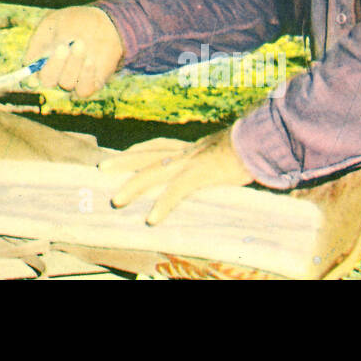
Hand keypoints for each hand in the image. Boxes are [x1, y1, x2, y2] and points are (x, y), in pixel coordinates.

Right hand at [23, 6, 124, 96]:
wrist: (103, 23)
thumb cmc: (75, 21)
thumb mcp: (55, 21)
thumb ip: (45, 38)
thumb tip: (34, 59)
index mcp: (41, 58)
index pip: (30, 71)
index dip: (30, 70)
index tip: (36, 62)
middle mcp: (55, 73)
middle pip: (47, 80)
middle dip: (54, 64)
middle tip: (63, 46)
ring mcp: (72, 80)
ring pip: (66, 83)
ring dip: (73, 64)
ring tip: (81, 44)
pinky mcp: (90, 84)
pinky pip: (83, 90)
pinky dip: (85, 76)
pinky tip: (90, 60)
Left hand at [100, 127, 253, 225]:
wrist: (259, 141)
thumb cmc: (247, 148)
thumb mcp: (222, 153)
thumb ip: (210, 161)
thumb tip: (211, 169)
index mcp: (190, 147)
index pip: (157, 146)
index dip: (137, 151)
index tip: (122, 156)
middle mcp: (185, 152)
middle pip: (147, 156)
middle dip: (123, 162)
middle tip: (101, 168)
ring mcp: (190, 162)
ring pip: (154, 173)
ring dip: (133, 186)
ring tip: (116, 200)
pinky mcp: (200, 174)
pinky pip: (176, 191)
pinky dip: (163, 204)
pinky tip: (152, 219)